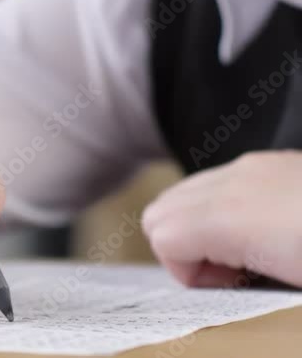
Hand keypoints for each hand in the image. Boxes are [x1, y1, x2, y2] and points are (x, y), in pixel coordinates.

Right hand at [143, 151, 301, 288]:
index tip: (223, 287)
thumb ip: (241, 282)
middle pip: (159, 212)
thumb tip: (226, 283)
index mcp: (229, 219)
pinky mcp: (270, 161)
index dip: (186, 273)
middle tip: (226, 272)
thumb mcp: (294, 287)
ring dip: (196, 225)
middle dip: (180, 248)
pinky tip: (263, 229)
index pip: (163, 240)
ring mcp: (249, 168)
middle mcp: (231, 184)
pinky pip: (218, 181)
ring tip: (245, 252)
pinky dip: (220, 207)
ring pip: (183, 192)